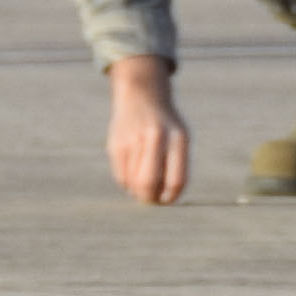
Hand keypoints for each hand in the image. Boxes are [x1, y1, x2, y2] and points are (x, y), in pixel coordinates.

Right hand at [105, 57, 189, 207]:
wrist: (141, 94)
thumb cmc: (165, 126)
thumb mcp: (179, 139)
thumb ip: (177, 168)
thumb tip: (162, 199)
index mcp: (178, 138)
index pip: (176, 180)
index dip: (171, 197)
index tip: (166, 200)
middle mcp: (156, 137)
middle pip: (150, 183)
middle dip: (149, 198)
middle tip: (149, 200)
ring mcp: (134, 139)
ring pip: (133, 183)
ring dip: (137, 190)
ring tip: (140, 181)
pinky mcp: (116, 144)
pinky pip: (120, 178)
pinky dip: (126, 183)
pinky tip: (131, 172)